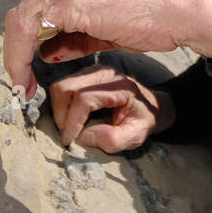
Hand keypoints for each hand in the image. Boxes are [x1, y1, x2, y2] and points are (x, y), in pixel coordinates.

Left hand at [3, 0, 211, 98]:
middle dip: (16, 49)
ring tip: (23, 85)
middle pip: (24, 10)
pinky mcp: (72, 1)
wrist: (182, 14)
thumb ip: (75, 38)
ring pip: (22, 18)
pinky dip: (21, 56)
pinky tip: (29, 79)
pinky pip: (30, 28)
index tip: (29, 71)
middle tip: (22, 81)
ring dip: (15, 55)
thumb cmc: (155, 22)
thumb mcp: (107, 31)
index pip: (38, 6)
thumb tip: (47, 51)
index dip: (26, 40)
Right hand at [48, 65, 172, 151]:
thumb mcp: (135, 135)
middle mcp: (104, 73)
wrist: (151, 105)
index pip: (84, 98)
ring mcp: (93, 71)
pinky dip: (62, 106)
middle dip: (62, 116)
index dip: (72, 121)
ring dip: (60, 111)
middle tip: (70, 135)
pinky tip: (74, 118)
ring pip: (60, 87)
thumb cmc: (143, 120)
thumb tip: (85, 136)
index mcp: (119, 86)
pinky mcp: (85, 74)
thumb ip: (113, 139)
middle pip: (66, 88)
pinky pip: (62, 88)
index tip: (69, 141)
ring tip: (72, 127)